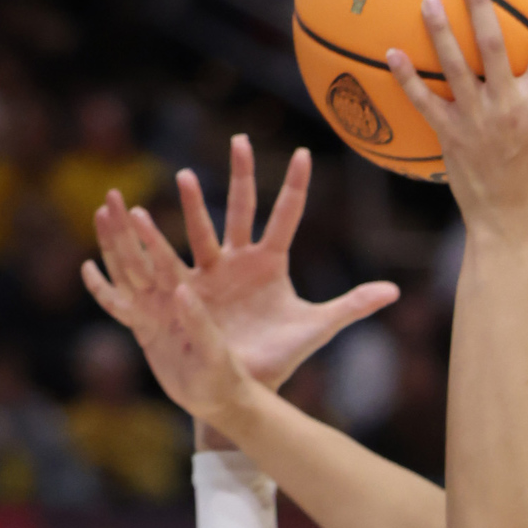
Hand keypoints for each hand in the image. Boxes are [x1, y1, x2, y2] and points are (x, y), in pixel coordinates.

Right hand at [82, 138, 398, 409]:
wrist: (244, 387)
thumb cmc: (279, 356)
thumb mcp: (317, 328)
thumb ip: (352, 306)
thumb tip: (396, 291)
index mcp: (270, 263)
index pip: (286, 217)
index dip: (295, 188)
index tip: (305, 154)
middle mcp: (237, 260)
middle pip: (241, 209)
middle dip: (241, 176)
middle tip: (240, 140)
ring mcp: (209, 275)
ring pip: (199, 232)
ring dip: (192, 206)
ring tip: (186, 178)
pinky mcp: (184, 295)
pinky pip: (166, 266)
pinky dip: (149, 244)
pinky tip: (131, 219)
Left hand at [386, 0, 527, 237]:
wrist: (508, 223)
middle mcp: (506, 106)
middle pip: (492, 45)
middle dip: (480, 6)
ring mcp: (475, 120)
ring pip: (454, 66)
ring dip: (440, 30)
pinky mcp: (450, 135)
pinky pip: (424, 102)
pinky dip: (407, 78)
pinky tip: (392, 52)